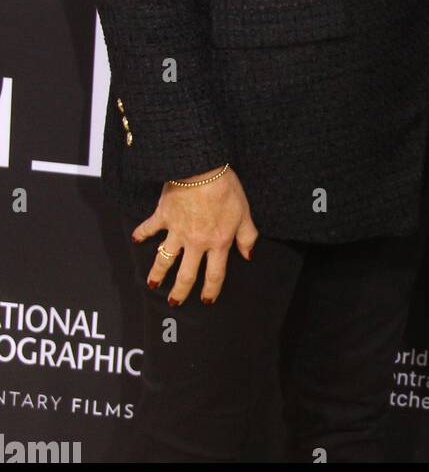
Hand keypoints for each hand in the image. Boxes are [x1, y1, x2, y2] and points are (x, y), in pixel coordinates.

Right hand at [131, 165, 257, 305]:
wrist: (202, 169)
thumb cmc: (226, 189)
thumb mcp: (244, 213)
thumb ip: (247, 236)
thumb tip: (248, 255)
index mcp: (217, 242)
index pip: (214, 274)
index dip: (211, 290)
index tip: (206, 300)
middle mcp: (195, 242)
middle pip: (186, 274)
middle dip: (180, 291)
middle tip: (174, 302)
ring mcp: (176, 231)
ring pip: (164, 259)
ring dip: (157, 273)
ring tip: (152, 284)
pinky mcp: (163, 216)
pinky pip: (149, 228)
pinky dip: (141, 233)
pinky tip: (135, 240)